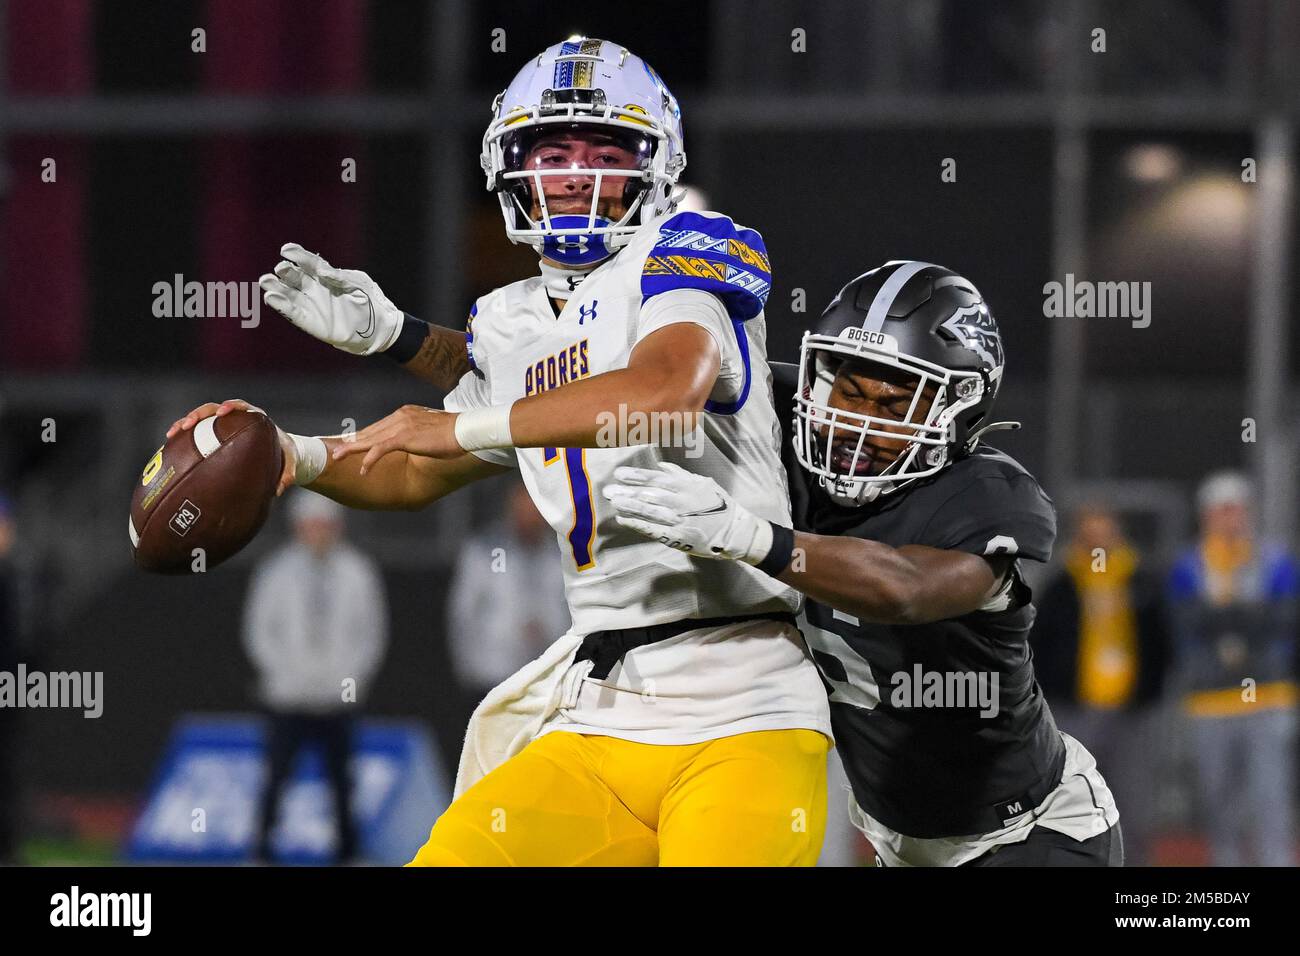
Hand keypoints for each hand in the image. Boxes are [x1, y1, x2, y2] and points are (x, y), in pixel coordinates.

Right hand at [165, 399, 296, 495]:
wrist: (280, 452)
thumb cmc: (285, 453)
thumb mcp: (290, 462)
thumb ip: (288, 473)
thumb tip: (279, 490)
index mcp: (254, 417)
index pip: (240, 406)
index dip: (230, 406)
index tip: (223, 412)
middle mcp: (236, 418)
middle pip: (213, 409)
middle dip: (198, 414)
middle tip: (187, 424)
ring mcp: (222, 425)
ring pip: (200, 420)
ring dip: (184, 424)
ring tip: (170, 435)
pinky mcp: (213, 434)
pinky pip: (197, 434)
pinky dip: (185, 439)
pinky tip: (170, 449)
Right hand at [259, 243, 403, 355]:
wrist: (380, 326)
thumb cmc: (370, 301)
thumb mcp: (358, 282)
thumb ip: (339, 276)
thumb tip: (322, 270)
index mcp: (326, 276)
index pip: (309, 263)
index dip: (297, 255)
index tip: (286, 250)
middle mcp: (316, 289)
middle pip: (295, 277)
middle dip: (285, 272)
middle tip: (279, 268)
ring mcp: (313, 306)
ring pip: (289, 295)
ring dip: (276, 288)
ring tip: (265, 281)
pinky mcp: (312, 323)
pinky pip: (294, 313)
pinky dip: (282, 306)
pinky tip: (271, 298)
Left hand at [330, 404, 462, 474]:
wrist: (467, 430)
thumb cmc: (455, 434)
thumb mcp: (432, 431)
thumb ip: (419, 434)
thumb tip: (419, 442)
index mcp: (405, 414)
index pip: (379, 427)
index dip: (362, 436)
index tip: (349, 443)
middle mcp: (400, 416)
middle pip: (370, 431)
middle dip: (351, 441)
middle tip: (335, 450)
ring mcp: (401, 425)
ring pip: (371, 439)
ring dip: (353, 449)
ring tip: (338, 457)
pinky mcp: (405, 437)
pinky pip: (381, 449)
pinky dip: (370, 459)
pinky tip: (362, 469)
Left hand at [602, 462, 773, 563]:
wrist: (736, 532)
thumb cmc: (720, 506)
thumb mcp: (704, 484)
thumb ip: (681, 475)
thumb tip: (661, 466)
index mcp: (687, 487)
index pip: (657, 479)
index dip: (637, 476)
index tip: (620, 474)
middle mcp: (682, 502)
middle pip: (650, 495)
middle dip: (628, 492)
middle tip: (608, 489)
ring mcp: (679, 521)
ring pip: (649, 512)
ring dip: (629, 506)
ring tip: (613, 501)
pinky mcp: (678, 538)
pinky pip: (654, 530)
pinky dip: (638, 524)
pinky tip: (623, 519)